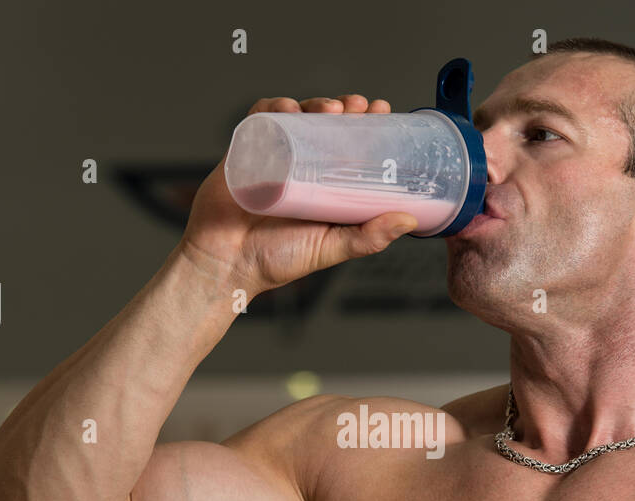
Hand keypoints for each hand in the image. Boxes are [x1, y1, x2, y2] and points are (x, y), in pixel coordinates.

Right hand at [175, 94, 418, 298]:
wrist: (225, 264)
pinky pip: (260, 118)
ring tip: (330, 109)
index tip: (382, 111)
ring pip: (298, 116)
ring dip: (316, 103)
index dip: (369, 125)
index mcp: (326, 186)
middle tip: (358, 106)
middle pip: (328, 125)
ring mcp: (274, 157)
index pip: (352, 146)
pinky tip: (289, 107)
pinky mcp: (246, 151)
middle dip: (346, 108)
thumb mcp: (331, 248)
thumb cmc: (275, 260)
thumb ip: (369, 237)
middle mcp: (303, 168)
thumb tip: (409, 219)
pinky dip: (274, 106)